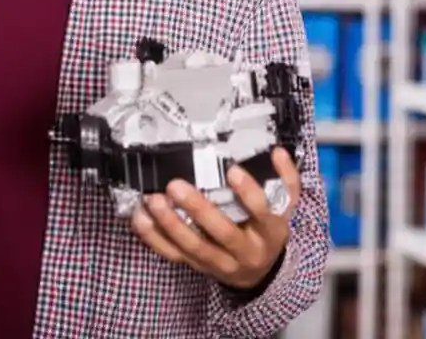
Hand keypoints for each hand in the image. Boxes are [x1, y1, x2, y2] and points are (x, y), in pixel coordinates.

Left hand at [130, 147, 300, 290]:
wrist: (258, 273)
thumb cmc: (266, 230)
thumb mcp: (283, 206)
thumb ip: (285, 179)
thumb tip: (277, 152)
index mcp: (269, 232)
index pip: (262, 213)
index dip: (249, 194)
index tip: (232, 170)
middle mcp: (245, 251)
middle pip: (223, 233)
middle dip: (198, 210)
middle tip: (175, 186)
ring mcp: (219, 262)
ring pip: (194, 247)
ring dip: (170, 224)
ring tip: (153, 200)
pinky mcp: (197, 266)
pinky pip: (173, 255)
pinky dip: (154, 238)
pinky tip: (140, 218)